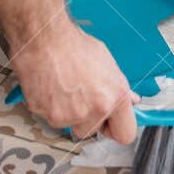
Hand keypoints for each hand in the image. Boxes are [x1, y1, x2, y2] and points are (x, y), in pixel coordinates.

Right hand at [14, 21, 138, 142]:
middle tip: (79, 96)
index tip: (109, 123)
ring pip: (71, 126)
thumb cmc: (72, 44)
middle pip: (93, 131)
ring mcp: (73, 115)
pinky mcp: (51, 116)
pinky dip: (50, 108)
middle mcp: (97, 109)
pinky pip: (52, 119)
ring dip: (68, 114)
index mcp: (116, 97)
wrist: (44, 39)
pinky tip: (51, 88)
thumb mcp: (105, 61)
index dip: (116, 128)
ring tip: (63, 88)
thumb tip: (130, 99)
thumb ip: (117, 86)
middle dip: (87, 118)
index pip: (125, 134)